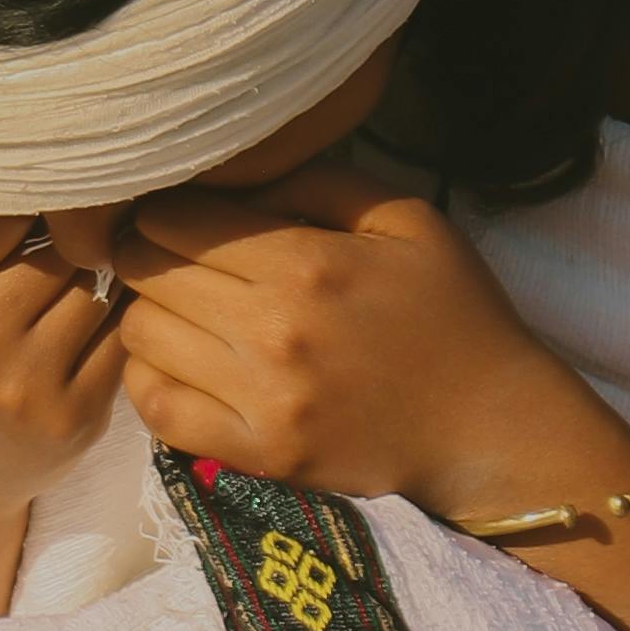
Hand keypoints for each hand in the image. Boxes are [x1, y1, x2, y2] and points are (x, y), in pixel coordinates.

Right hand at [0, 196, 136, 521]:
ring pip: (100, 286)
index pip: (3, 206)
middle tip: (85, 211)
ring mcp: (27, 387)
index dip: (36, 184)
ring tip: (93, 256)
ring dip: (105, 266)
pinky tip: (106, 305)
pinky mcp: (76, 419)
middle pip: (62, 245)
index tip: (50, 173)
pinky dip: (122, 314)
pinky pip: (123, 336)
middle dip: (76, 226)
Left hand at [108, 163, 615, 510]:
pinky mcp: (260, 454)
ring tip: (178, 310)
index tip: (178, 215)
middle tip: (167, 257)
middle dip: (145, 254)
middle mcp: (274, 331)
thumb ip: (318, 181)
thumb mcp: (405, 219)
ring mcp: (262, 399)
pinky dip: (149, 381)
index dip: (165, 209)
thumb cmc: (450, 313)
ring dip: (148, 315)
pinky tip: (176, 365)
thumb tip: (233, 176)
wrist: (488, 426)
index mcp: (307, 264)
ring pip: (141, 337)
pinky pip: (158, 411)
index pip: (177, 219)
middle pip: (145, 272)